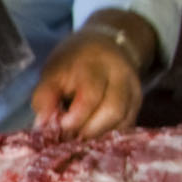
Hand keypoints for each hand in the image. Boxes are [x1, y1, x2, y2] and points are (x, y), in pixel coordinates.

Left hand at [25, 26, 147, 136]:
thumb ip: (45, 97)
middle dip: (90, 130)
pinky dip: (110, 134)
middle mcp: (120, 75)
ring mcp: (133, 89)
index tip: (62, 126)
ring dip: (100, 135)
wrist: (104, 44)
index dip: (76, 117)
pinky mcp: (138, 102)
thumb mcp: (53, 71)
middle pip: (113, 110)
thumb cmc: (73, 62)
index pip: (91, 95)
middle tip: (71, 137)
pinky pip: (128, 125)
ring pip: (124, 121)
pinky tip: (95, 135)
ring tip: (81, 137)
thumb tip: (42, 124)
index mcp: (94, 63)